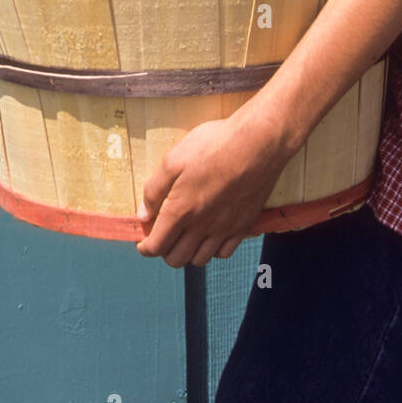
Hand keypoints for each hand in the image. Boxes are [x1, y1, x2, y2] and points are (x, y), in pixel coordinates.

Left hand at [135, 105, 290, 267]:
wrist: (258, 143)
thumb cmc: (214, 145)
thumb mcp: (174, 158)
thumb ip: (155, 189)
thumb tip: (143, 214)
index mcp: (181, 211)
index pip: (157, 246)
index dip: (146, 248)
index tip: (143, 243)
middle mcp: (202, 226)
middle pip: (177, 259)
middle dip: (164, 251)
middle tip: (164, 236)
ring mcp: (225, 228)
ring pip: (200, 260)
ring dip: (188, 252)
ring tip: (186, 236)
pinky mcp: (244, 225)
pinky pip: (224, 253)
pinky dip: (213, 250)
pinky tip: (211, 235)